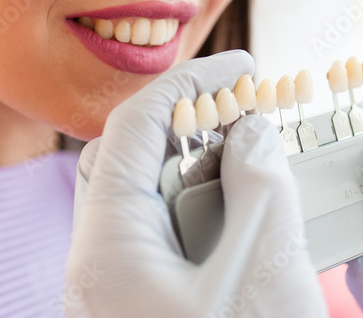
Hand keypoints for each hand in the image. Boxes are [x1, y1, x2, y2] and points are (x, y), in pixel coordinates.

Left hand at [64, 49, 327, 317]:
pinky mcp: (142, 304)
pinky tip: (248, 223)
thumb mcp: (264, 275)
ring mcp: (116, 289)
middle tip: (247, 117)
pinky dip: (204, 216)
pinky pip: (164, 239)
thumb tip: (251, 130)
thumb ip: (261, 190)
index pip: (131, 126)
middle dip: (190, 126)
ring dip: (202, 176)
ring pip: (149, 201)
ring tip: (257, 172)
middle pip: (130, 159)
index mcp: (106, 250)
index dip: (189, 83)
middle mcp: (98, 266)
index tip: (241, 69)